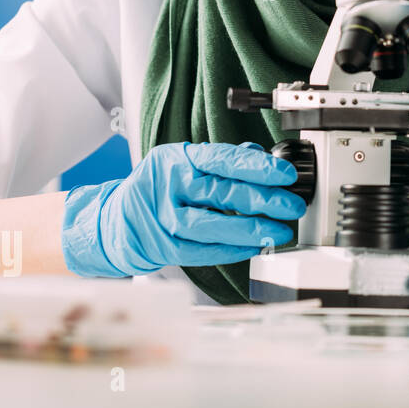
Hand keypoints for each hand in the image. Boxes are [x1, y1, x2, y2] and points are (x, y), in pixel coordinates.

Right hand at [62, 140, 304, 277]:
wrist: (115, 220)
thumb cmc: (159, 189)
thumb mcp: (185, 164)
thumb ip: (222, 161)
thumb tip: (261, 157)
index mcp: (178, 159)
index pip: (223, 159)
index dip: (258, 166)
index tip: (287, 175)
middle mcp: (169, 185)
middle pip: (221, 191)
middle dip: (263, 200)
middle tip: (293, 206)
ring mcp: (163, 218)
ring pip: (211, 224)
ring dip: (250, 229)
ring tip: (279, 232)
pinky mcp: (163, 246)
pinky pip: (202, 250)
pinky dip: (231, 250)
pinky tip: (253, 248)